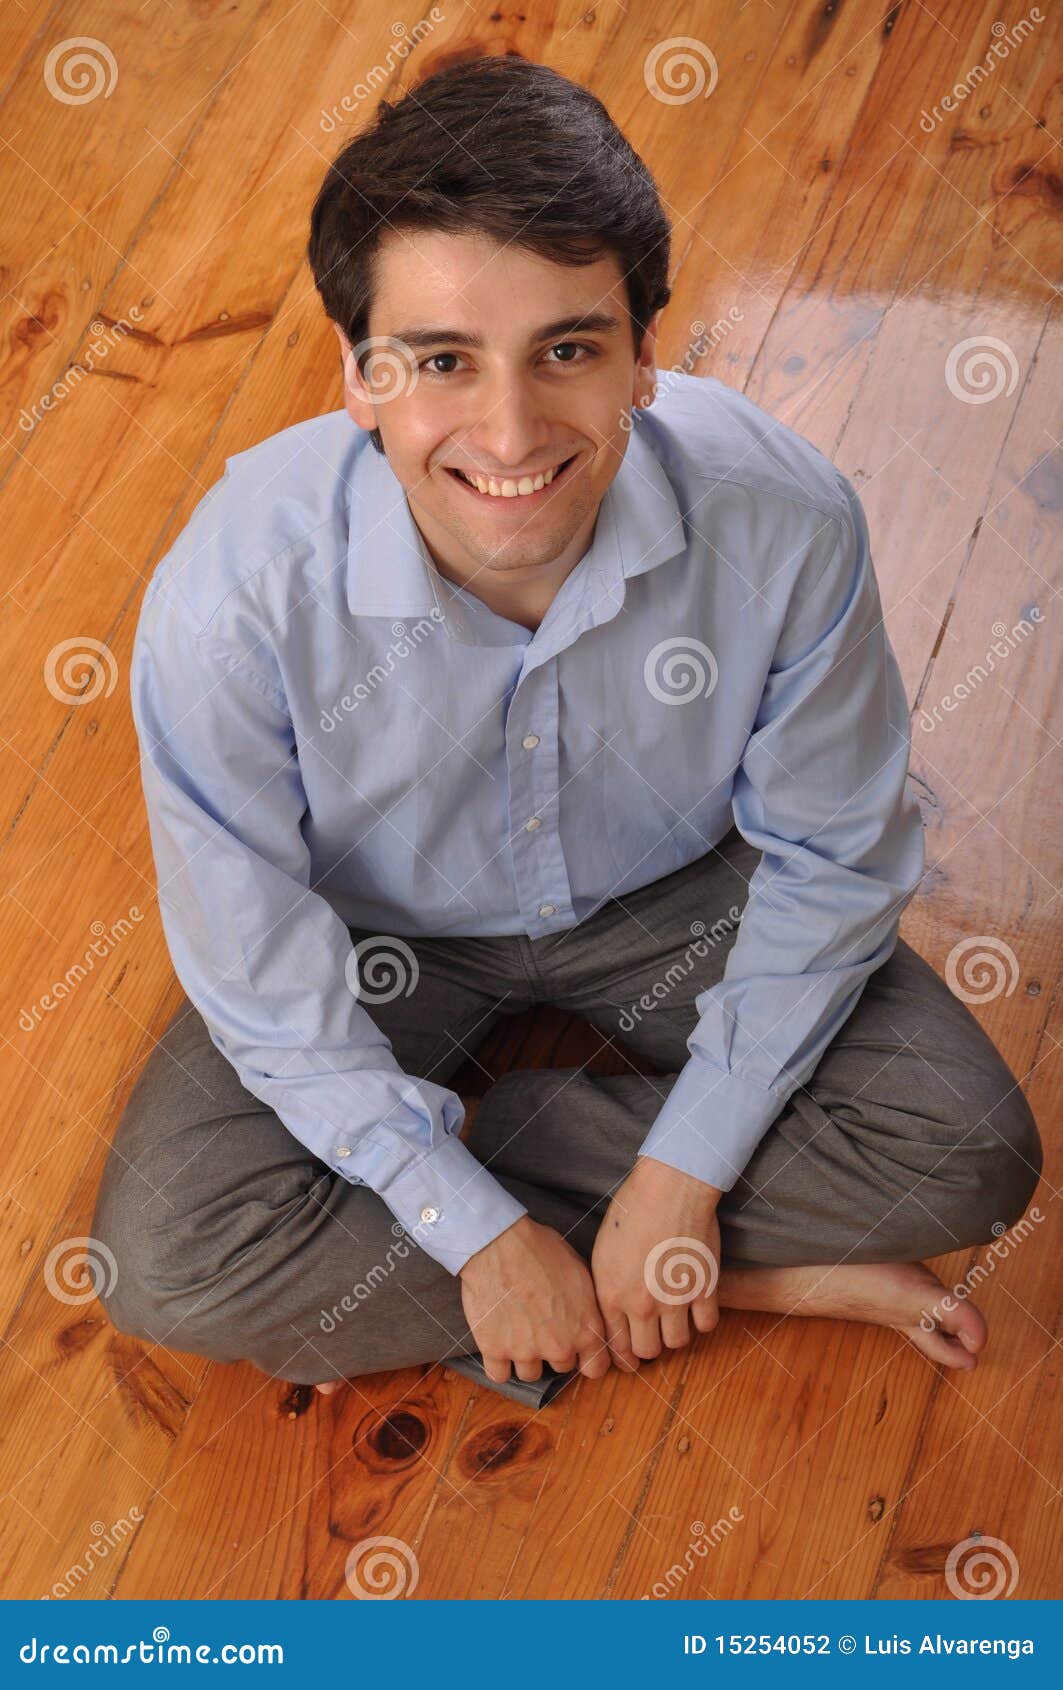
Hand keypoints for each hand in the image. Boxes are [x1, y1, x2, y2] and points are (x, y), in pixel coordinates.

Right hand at [459, 1215, 611, 1384]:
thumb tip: (588, 1316)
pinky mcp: (495, 1350)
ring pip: (531, 1373)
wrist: (500, 1244)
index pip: (596, 1368)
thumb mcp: (580, 1271)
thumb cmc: (541, 1250)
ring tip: (518, 1331)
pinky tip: (499, 1345)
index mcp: (585, 1329)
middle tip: (542, 1327)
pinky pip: (499, 1375)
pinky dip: (499, 1364)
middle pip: (561, 1367)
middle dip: (554, 1350)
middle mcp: (559, 1347)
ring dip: (526, 1358)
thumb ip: (588, 1305)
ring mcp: (526, 1352)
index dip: (588, 1360)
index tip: (579, 1353)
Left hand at [591, 1156, 721, 1370]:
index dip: (623, 1357)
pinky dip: (702, 1319)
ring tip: (676, 1318)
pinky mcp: (704, 1289)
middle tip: (654, 1335)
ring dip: (677, 1333)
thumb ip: (607, 1288)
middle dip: (650, 1346)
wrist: (668, 1189)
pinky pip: (706, 1325)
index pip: (616, 1346)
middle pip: (648, 1351)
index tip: (630, 1359)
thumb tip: (612, 1313)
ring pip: (678, 1343)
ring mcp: (675, 1299)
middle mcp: (642, 1304)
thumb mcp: (603, 1252)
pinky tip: (697, 1305)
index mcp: (612, 1295)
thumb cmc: (631, 1211)